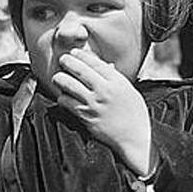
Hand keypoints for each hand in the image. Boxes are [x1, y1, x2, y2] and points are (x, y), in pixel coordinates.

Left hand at [52, 48, 152, 174]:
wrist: (134, 138)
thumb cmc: (134, 115)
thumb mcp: (129, 91)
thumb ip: (116, 78)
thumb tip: (106, 66)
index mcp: (117, 82)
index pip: (95, 63)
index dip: (82, 56)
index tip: (74, 53)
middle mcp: (104, 91)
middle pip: (80, 71)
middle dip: (68, 62)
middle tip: (62, 60)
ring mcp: (94, 104)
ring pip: (70, 85)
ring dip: (60, 79)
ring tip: (57, 77)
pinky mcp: (86, 117)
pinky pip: (67, 103)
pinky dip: (62, 97)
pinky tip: (62, 96)